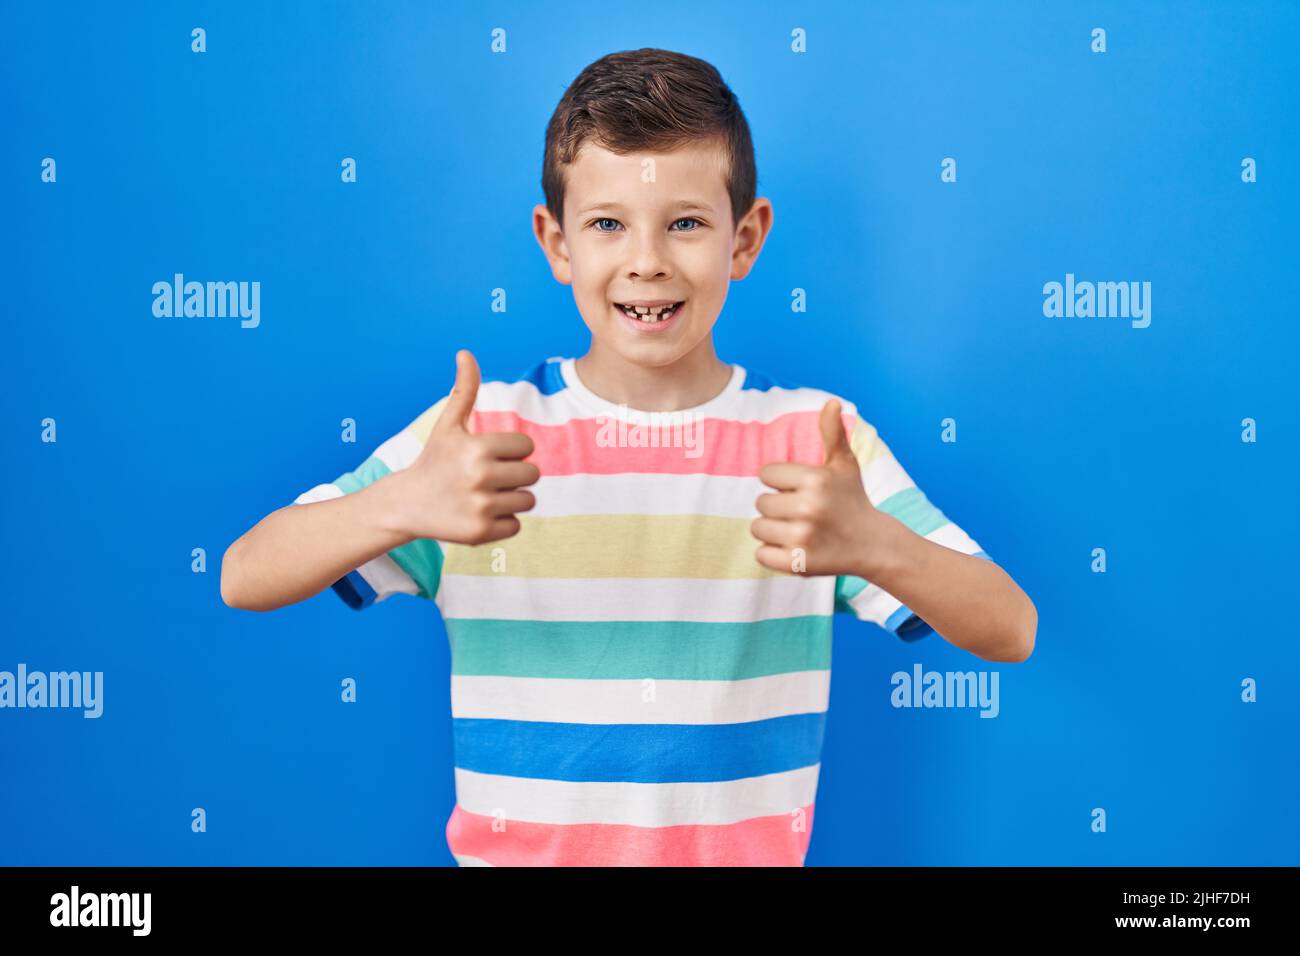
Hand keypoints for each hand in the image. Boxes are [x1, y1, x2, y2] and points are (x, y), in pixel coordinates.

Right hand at [387, 349, 538, 544]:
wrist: (406, 504)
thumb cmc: (434, 460)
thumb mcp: (448, 424)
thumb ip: (464, 390)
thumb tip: (465, 352)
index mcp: (477, 447)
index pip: (526, 446)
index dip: (511, 451)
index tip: (488, 456)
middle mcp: (480, 476)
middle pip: (533, 474)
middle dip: (515, 475)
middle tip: (488, 478)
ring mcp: (481, 506)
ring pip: (528, 500)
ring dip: (511, 499)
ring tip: (483, 496)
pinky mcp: (481, 532)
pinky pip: (516, 525)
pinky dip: (502, 523)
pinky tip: (478, 514)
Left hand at [751, 398, 879, 575]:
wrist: (873, 545)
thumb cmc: (851, 499)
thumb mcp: (844, 464)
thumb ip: (832, 432)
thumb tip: (832, 401)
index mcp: (816, 479)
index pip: (766, 474)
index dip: (780, 482)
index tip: (801, 490)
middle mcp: (809, 507)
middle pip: (760, 503)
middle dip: (777, 507)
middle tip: (803, 513)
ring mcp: (803, 538)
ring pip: (758, 528)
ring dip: (773, 530)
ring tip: (798, 529)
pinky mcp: (799, 564)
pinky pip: (761, 554)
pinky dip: (772, 554)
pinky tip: (795, 548)